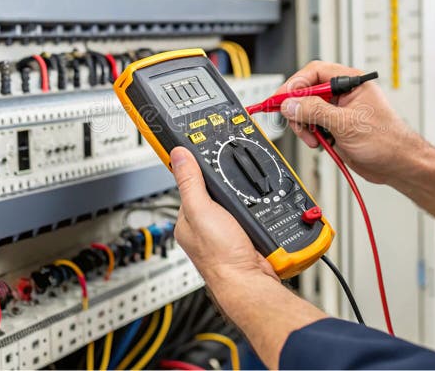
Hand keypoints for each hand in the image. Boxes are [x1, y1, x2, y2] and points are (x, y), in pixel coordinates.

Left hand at [170, 147, 278, 284]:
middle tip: (233, 184)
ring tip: (246, 202)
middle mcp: (203, 226)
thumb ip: (190, 182)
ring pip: (234, 202)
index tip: (203, 152)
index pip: (189, 183)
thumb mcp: (201, 210)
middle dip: (225, 186)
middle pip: (214, 191)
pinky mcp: (244, 236)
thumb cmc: (222, 256)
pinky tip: (256, 213)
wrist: (250, 281)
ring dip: (243, 199)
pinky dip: (255, 211)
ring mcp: (225, 231)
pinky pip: (250, 214)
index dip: (198, 169)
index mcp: (187, 219)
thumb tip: (178, 155)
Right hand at [277, 60, 429, 184]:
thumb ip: (316, 111)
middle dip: (299, 109)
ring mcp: (339, 111)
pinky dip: (312, 135)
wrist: (398, 165)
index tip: (281, 98)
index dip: (295, 84)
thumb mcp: (346, 123)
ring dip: (305, 126)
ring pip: (308, 111)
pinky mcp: (337, 127)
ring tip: (314, 138)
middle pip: (307, 92)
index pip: (314, 72)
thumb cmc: (387, 140)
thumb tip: (291, 104)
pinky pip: (314, 126)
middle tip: (296, 122)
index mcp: (351, 82)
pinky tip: (322, 144)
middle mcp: (344, 94)